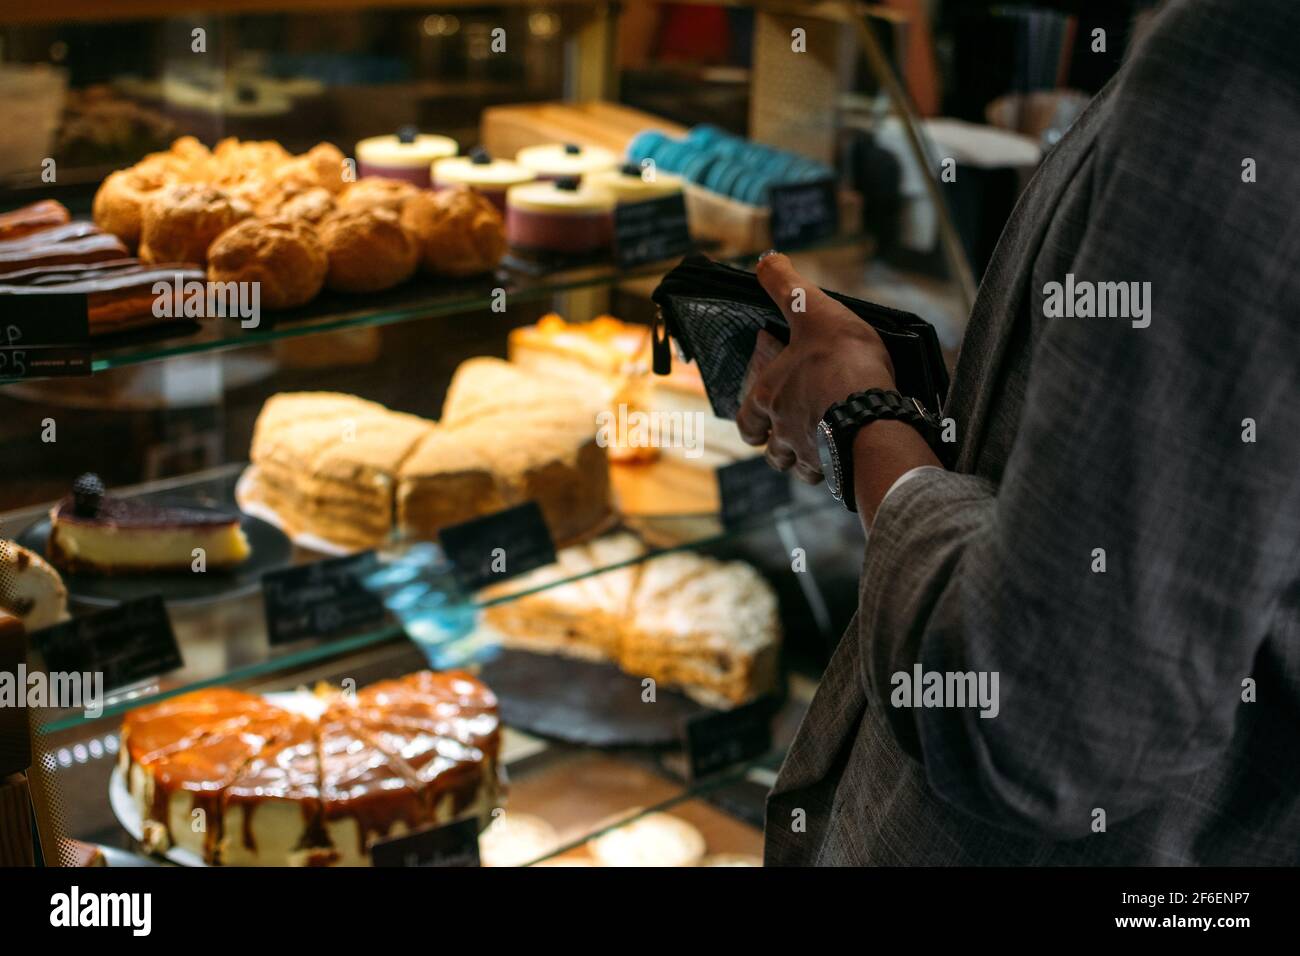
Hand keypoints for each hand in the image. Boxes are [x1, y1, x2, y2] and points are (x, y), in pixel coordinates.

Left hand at [736, 253, 896, 482]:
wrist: (874, 413)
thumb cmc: (840, 362)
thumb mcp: (812, 310)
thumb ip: (787, 286)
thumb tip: (765, 261)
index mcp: (768, 397)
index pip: (746, 422)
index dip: (751, 423)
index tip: (759, 422)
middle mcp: (783, 432)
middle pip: (772, 452)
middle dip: (778, 447)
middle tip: (792, 436)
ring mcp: (811, 456)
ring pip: (799, 468)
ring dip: (805, 460)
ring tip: (821, 446)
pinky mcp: (840, 471)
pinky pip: (832, 476)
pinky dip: (836, 468)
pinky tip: (848, 455)